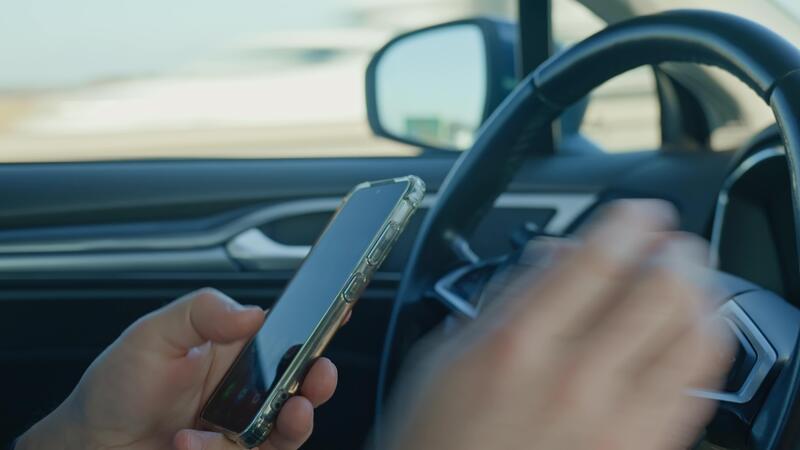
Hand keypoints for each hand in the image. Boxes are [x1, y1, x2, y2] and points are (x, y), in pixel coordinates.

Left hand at [17, 288, 337, 449]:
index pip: (284, 336)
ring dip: (293, 424)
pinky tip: (192, 443)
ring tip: (287, 414)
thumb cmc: (115, 388)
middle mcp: (244, 393)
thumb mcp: (152, 335)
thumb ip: (200, 313)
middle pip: (300, 387)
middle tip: (319, 376)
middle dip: (319, 383)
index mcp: (233, 353)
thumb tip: (251, 313)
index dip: (316, 327)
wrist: (87, 447)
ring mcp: (239, 431)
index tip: (339, 313)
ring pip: (287, 431)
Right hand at [383, 200, 733, 449]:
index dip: (631, 221)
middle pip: (660, 288)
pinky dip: (699, 348)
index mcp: (516, 342)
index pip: (596, 259)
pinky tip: (684, 337)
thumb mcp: (444, 353)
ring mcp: (612, 418)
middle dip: (675, 251)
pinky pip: (696, 387)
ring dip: (698, 296)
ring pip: (693, 336)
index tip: (639, 212)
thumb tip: (552, 258)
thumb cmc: (442, 437)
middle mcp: (572, 376)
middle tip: (668, 244)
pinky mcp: (637, 447)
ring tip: (685, 286)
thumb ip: (500, 297)